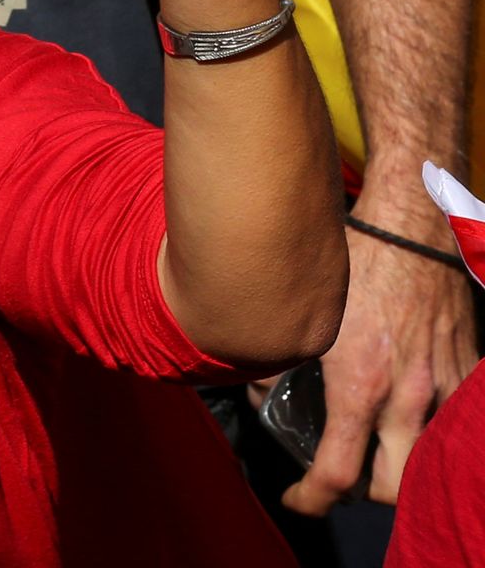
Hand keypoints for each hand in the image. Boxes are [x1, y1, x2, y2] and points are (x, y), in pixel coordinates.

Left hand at [282, 166, 478, 513]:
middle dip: (367, 494)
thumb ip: (278, 359)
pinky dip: (443, 431)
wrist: (410, 223)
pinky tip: (418, 420)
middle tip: (343, 480)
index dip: (311, 499)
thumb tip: (260, 389)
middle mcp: (408, 394)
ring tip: (380, 455)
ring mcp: (444, 381)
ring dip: (407, 466)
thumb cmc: (351, 261)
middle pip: (397, 486)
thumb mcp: (302, 313)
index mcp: (359, 386)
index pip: (337, 475)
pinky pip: (463, 418)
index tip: (297, 498)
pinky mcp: (468, 363)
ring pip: (436, 458)